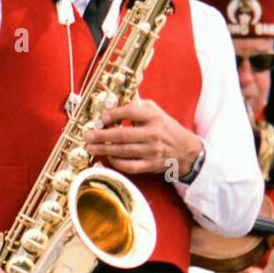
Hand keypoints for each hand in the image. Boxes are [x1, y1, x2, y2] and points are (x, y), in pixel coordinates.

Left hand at [84, 99, 201, 176]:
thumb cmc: (167, 129)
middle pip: (123, 135)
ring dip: (104, 149)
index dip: (114, 114)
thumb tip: (115, 106)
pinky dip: (117, 163)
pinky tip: (108, 158)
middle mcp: (153, 134)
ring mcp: (151, 151)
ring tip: (91, 147)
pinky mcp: (150, 165)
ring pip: (123, 151)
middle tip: (87, 136)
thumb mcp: (157, 112)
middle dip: (102, 135)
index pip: (131, 112)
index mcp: (154, 118)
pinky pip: (130, 166)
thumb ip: (139, 107)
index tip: (101, 118)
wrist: (185, 150)